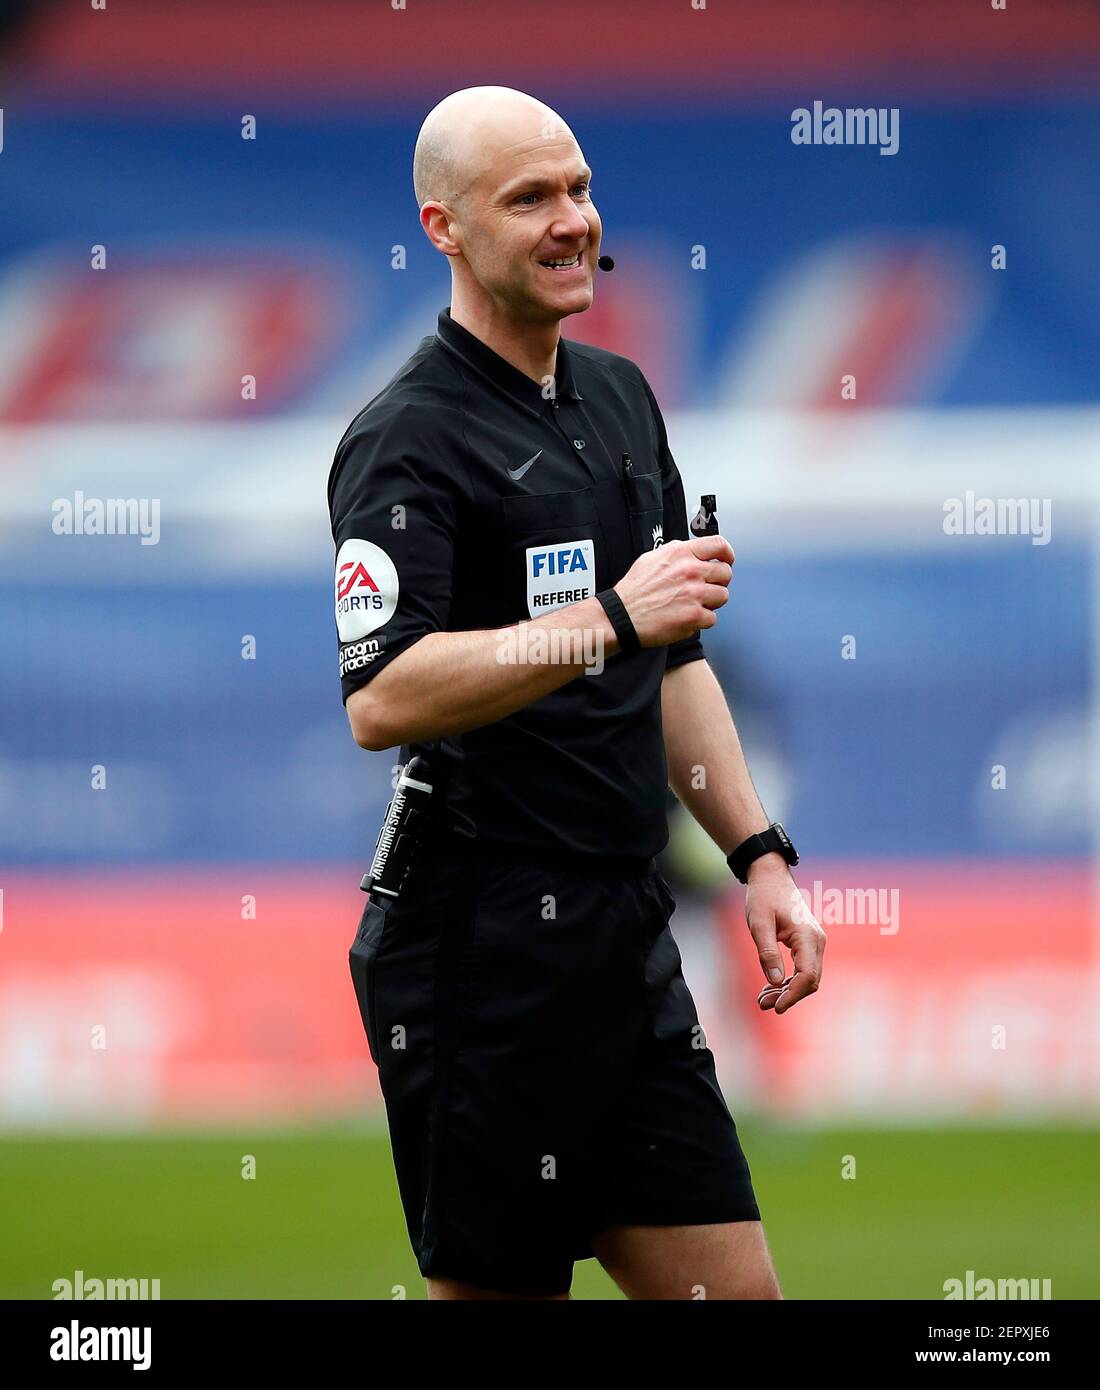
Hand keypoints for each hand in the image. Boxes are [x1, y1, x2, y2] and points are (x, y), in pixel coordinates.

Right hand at [614, 535, 734, 645]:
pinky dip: (702, 620)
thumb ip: (677, 552)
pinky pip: (712, 618)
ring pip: (723, 596)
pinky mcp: (694, 616)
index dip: (727, 554)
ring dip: (711, 602)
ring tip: (693, 604)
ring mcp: (694, 594)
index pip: (719, 545)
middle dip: (718, 582)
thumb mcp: (652, 557)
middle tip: (705, 588)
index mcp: (681, 553)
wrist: (621, 616)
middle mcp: (690, 571)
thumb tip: (694, 551)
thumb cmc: (634, 590)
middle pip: (726, 573)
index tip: (726, 561)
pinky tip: (686, 617)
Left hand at [743, 857, 825, 1014]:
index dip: (793, 994)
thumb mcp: (759, 923)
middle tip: (763, 1004)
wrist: (771, 876)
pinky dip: (788, 981)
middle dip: (788, 996)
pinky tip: (770, 989)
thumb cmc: (764, 896)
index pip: (807, 975)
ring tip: (762, 1000)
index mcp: (807, 936)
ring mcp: (814, 943)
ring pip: (806, 977)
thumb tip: (774, 981)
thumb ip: (767, 951)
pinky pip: (802, 969)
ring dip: (787, 991)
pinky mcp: (807, 944)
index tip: (776, 1007)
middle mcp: (816, 941)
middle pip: (810, 981)